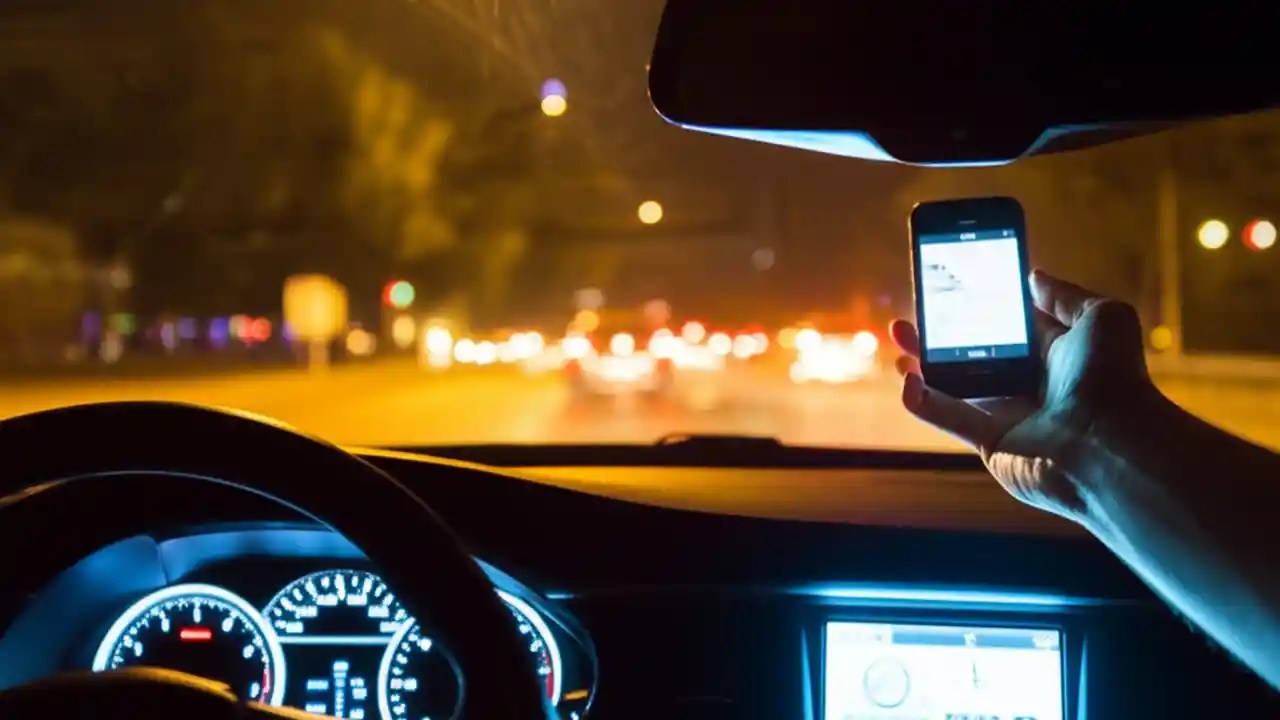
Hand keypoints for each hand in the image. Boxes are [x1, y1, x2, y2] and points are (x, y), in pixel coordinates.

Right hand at [890, 269, 1153, 520]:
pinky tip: (906, 382)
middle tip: (913, 316)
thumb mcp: (1100, 316)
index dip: (979, 308)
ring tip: (897, 346)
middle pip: (973, 357)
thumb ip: (1062, 295)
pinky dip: (924, 403)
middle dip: (941, 337)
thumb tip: (1032, 276)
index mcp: (1055, 357)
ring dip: (924, 367)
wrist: (1111, 442)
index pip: (1008, 328)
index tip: (952, 289)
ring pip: (955, 388)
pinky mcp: (992, 444)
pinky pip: (952, 420)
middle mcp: (1030, 387)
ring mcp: (1009, 417)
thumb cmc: (1114, 378)